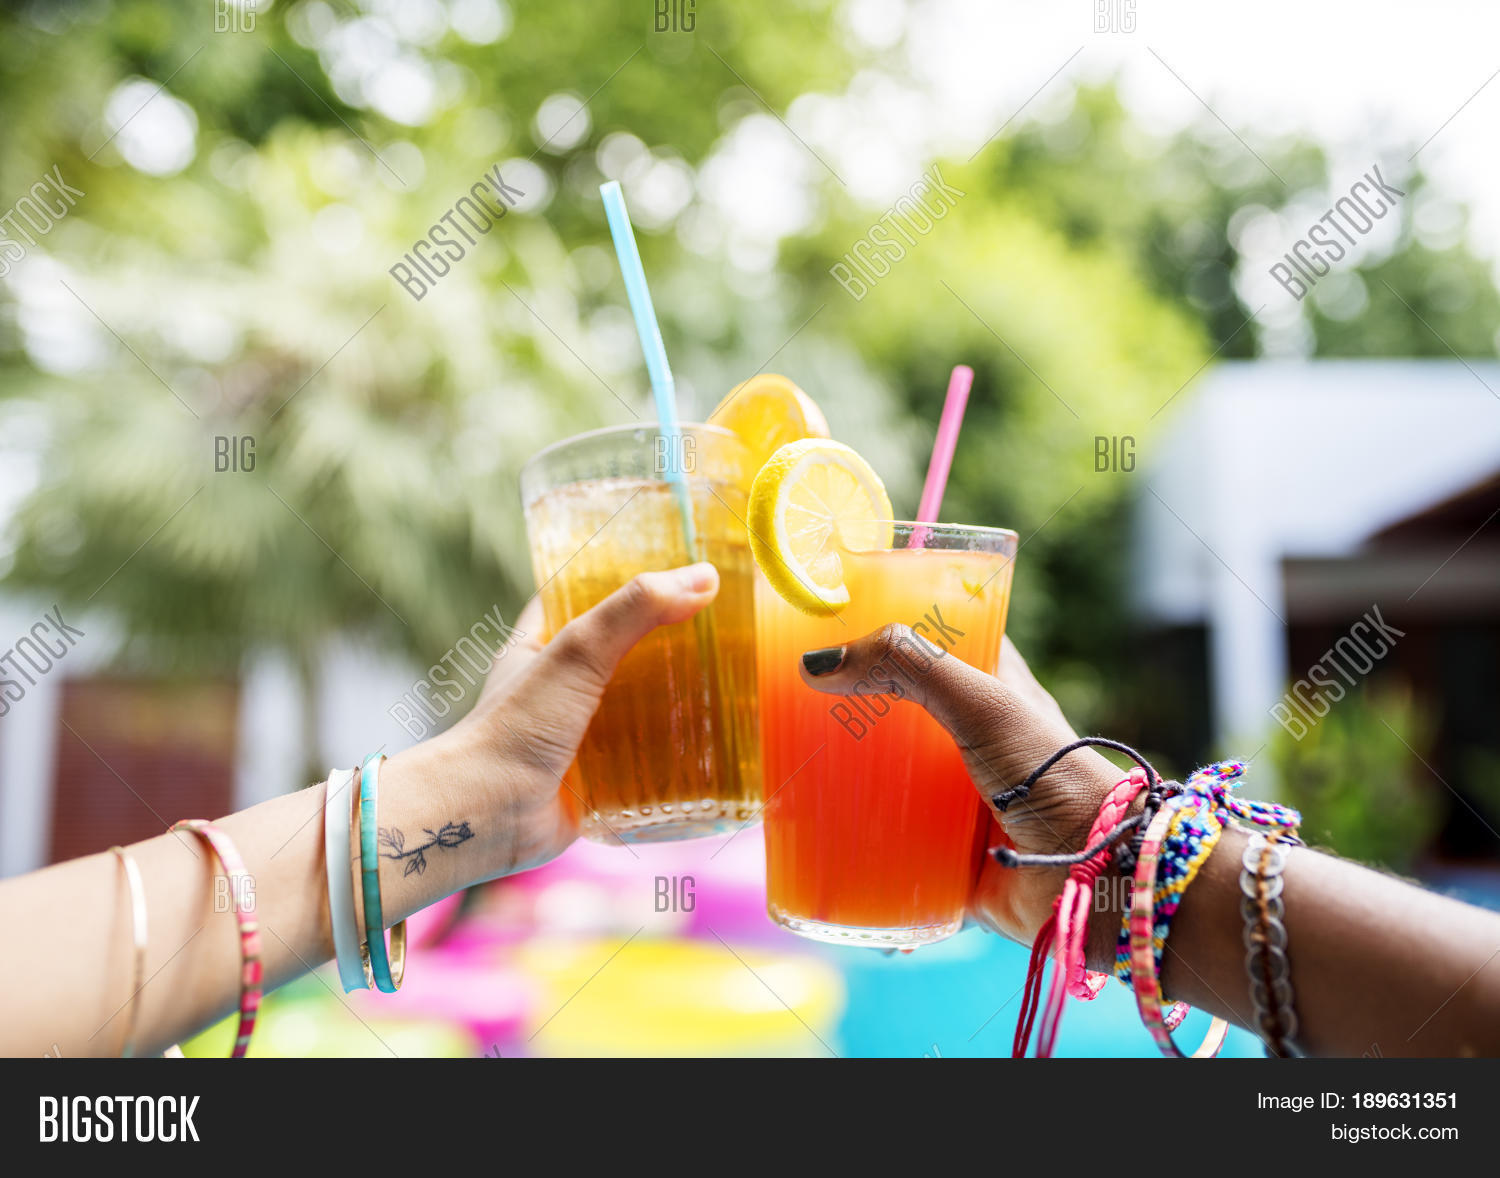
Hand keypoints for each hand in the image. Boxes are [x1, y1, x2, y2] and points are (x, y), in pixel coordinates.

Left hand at [382, 562, 720, 893]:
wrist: (488, 816)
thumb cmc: (516, 727)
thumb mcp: (577, 652)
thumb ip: (635, 610)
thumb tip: (704, 578)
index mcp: (544, 641)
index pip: (589, 593)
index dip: (632, 578)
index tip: (684, 569)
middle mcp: (563, 683)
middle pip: (628, 649)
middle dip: (672, 642)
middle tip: (727, 627)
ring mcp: (582, 731)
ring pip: (643, 704)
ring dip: (681, 698)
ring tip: (734, 681)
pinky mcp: (601, 775)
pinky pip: (649, 757)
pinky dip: (679, 751)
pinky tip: (717, 742)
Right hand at [798, 627, 1122, 944]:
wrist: (1092, 878)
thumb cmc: (1052, 776)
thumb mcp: (981, 702)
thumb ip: (906, 666)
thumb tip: (816, 663)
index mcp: (993, 691)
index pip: (941, 640)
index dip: (894, 628)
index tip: (836, 624)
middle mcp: (975, 742)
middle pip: (902, 715)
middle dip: (854, 712)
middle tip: (795, 705)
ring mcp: (961, 802)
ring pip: (892, 785)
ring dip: (851, 786)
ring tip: (796, 778)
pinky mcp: (951, 859)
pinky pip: (894, 855)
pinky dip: (861, 856)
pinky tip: (819, 854)